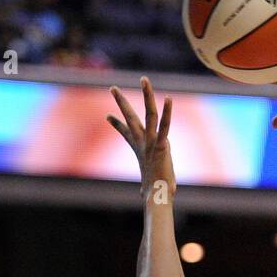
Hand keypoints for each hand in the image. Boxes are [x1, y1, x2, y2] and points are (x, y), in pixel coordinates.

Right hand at [107, 77, 174, 199]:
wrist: (157, 197)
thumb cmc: (156, 194)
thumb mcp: (150, 186)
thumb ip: (147, 188)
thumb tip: (144, 196)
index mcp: (139, 149)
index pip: (125, 133)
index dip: (117, 124)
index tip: (107, 116)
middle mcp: (143, 143)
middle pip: (130, 117)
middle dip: (121, 102)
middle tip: (112, 87)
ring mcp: (152, 142)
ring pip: (148, 114)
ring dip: (147, 95)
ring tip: (144, 79)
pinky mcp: (162, 146)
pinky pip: (165, 126)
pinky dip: (167, 113)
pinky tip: (169, 99)